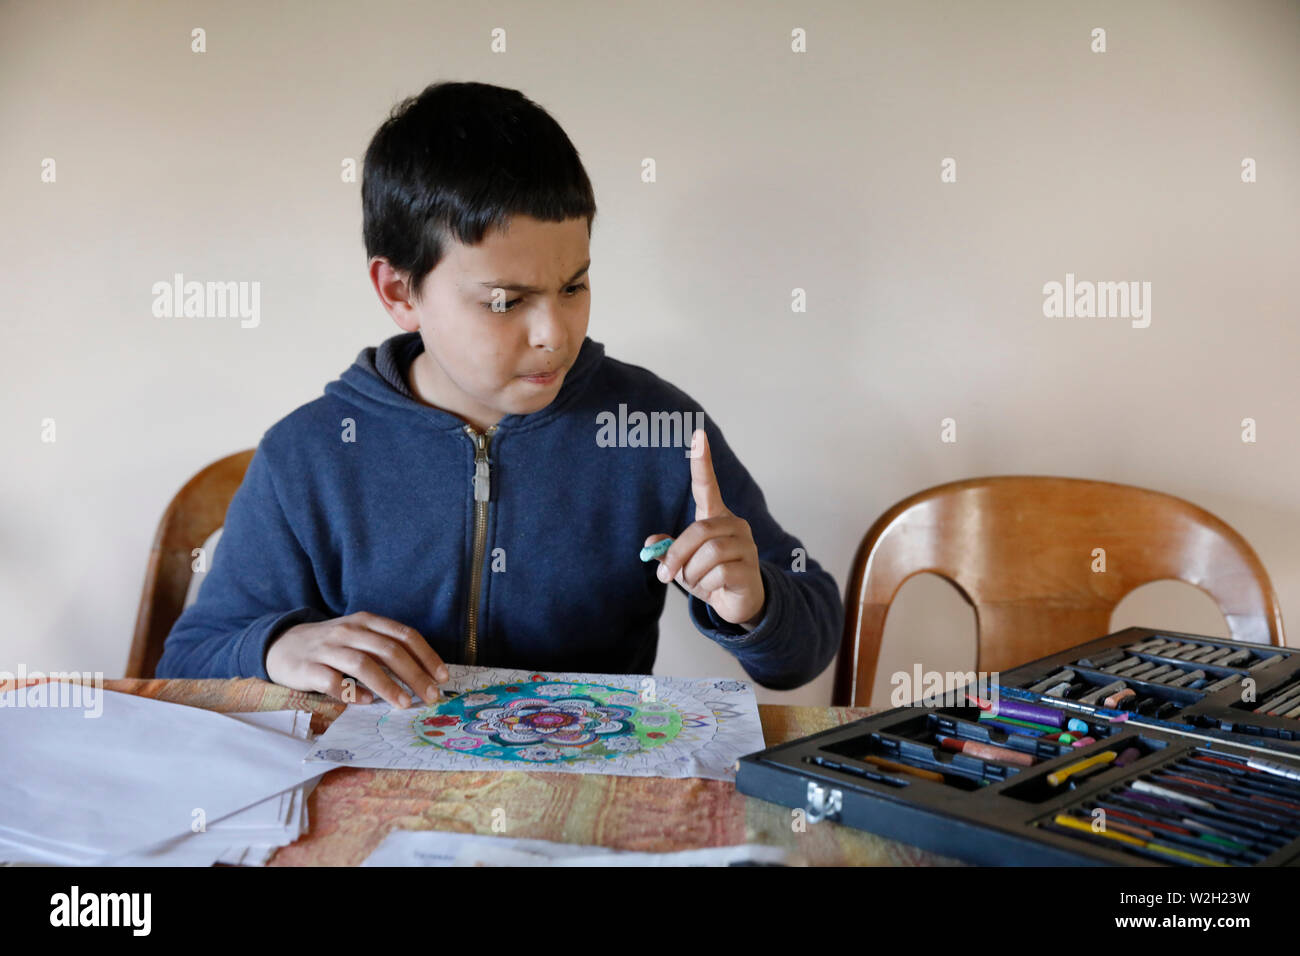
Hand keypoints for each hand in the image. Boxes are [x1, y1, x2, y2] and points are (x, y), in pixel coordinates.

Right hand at [265, 611, 448, 707]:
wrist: (282, 644)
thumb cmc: (331, 645)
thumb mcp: (359, 636)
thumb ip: (386, 648)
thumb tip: (424, 674)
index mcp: (367, 622)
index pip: (404, 635)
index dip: (426, 655)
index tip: (442, 677)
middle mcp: (349, 631)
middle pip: (389, 651)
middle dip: (415, 674)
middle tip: (430, 696)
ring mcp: (328, 649)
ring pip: (363, 664)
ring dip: (388, 685)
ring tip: (404, 703)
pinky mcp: (308, 668)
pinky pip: (333, 681)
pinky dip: (351, 692)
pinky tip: (365, 703)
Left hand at [644, 428, 765, 628]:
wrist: (738, 604)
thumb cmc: (710, 577)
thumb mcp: (683, 564)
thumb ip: (667, 552)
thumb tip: (650, 543)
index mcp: (716, 517)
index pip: (707, 485)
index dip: (702, 461)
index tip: (698, 434)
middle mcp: (734, 525)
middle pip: (699, 531)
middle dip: (676, 556)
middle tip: (665, 576)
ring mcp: (746, 545)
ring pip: (708, 554)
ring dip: (692, 574)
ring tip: (698, 582)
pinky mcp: (751, 568)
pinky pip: (719, 572)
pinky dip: (706, 585)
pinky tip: (713, 589)